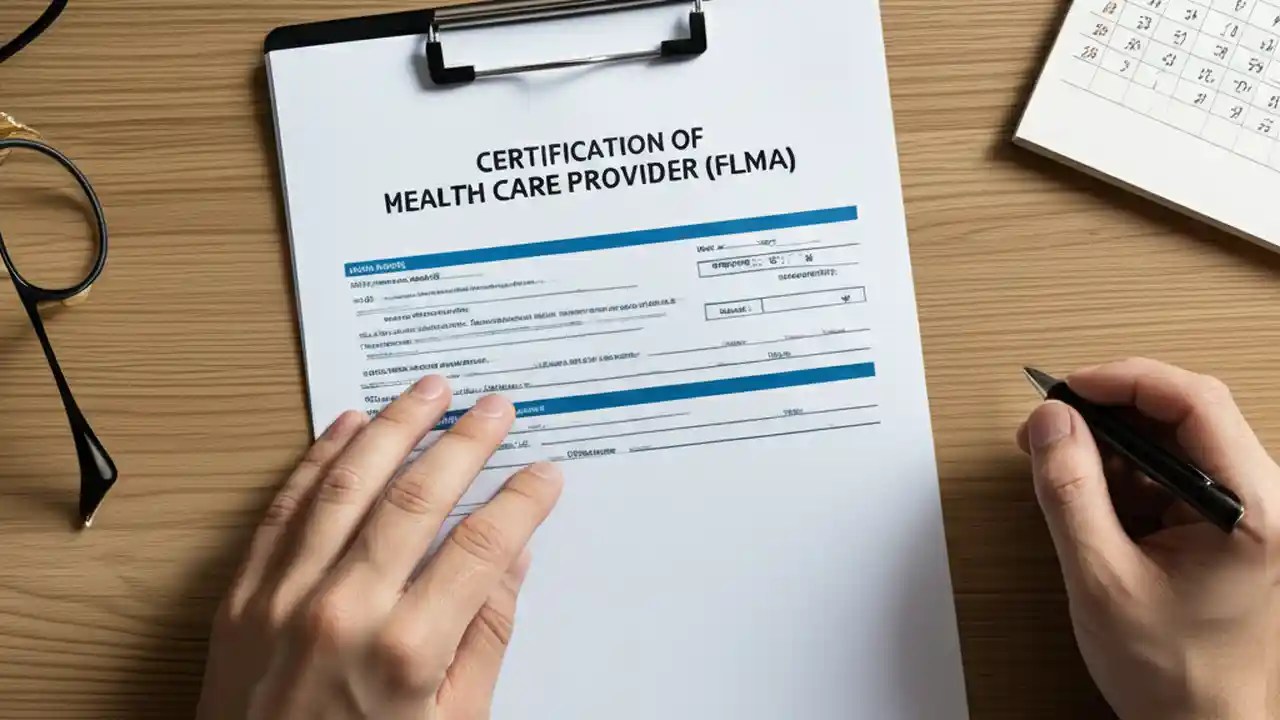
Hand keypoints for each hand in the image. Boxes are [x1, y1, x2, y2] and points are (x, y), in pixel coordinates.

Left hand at [195, 377, 562, 719]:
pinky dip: (317, 460)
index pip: (482, 546)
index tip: (544, 475)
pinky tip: (347, 426)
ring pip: (348, 485)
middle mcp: (343, 611)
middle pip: (419, 498)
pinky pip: (285, 509)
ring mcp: (284, 598)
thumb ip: (483, 642)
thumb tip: (511, 563)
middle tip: (494, 408)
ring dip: (393, 428)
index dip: (521, 502)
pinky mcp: (242, 598)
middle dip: (464, 444)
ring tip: (428, 391)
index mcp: (406, 651)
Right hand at [1017, 358, 1278, 719]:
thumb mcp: (1102, 579)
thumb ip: (1071, 493)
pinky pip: (1171, 470)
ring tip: (1059, 464)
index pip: (1196, 402)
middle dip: (1110, 409)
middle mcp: (1264, 500)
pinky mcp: (1226, 521)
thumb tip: (1049, 422)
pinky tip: (1090, 496)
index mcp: (1253, 510)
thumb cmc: (1172, 673)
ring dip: (1113, 442)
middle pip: (1186, 411)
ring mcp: (1247, 509)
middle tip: (1048, 425)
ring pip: (1175, 438)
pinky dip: (1124, 472)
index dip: (1125, 380)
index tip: (1068, 388)